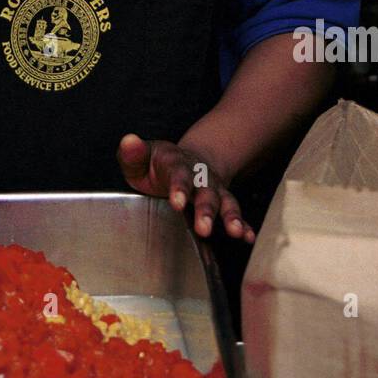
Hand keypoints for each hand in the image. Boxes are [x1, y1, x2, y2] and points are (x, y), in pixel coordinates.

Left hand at [116, 133, 255, 242]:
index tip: (177, 203)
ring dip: (231, 216)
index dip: (179, 188)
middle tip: (203, 228)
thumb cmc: (158, 164)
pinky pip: (235, 213)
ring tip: (235, 231)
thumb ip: (133, 153)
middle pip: (205, 192)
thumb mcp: (141, 157)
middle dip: (206, 209)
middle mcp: (199, 176)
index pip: (178, 175)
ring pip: (225, 202)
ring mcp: (214, 189)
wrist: (187, 161)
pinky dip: (244, 224)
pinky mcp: (222, 203)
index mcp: (177, 164)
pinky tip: (248, 237)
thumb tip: (129, 141)